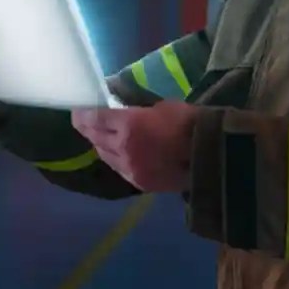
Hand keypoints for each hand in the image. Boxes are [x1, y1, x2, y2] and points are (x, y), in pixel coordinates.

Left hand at [71, 101, 201, 192]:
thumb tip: (124, 109)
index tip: (77, 111)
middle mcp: (123, 149)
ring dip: (100, 145)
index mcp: (129, 125)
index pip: (95, 119)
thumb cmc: (190, 122)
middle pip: (95, 138)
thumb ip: (137, 109)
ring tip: (99, 137)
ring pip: (105, 156)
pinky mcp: (140, 183)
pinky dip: (115, 159)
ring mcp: (130, 169)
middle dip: (88, 129)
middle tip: (84, 122)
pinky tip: (118, 154)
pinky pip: (119, 169)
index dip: (83, 115)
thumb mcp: (161, 105)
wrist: (211, 154)